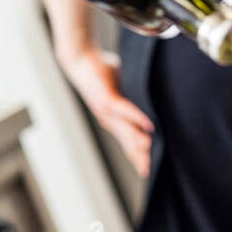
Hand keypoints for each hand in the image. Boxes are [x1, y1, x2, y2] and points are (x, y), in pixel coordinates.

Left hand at [62, 46, 153, 179]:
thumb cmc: (101, 71)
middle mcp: (110, 119)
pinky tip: (150, 126)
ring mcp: (107, 110)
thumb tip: (152, 96)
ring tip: (151, 155)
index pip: (127, 143)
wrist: (79, 59)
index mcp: (113, 119)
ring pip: (126, 131)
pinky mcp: (108, 98)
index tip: (147, 170)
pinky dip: (138, 119)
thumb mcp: (122, 87)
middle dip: (138, 158)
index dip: (137, 156)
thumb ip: (135, 94)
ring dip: (139, 143)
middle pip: (127, 143)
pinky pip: (125, 111)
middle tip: (149, 172)